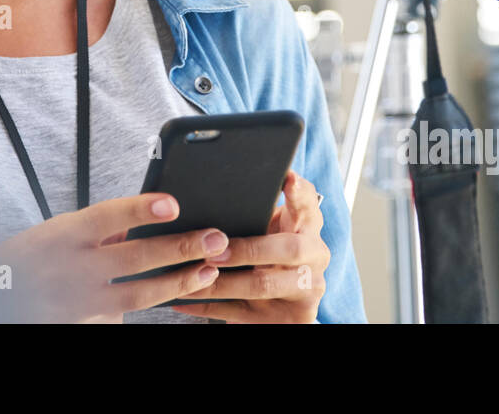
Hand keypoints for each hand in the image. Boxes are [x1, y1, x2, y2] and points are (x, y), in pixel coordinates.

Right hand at [0, 193, 230, 322]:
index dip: (141, 210)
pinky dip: (158, 302)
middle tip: (215, 238)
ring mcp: (82, 301)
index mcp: (66, 234)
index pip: (108, 217)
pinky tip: (185, 294)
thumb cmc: (34, 255)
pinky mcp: (89, 322)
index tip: (173, 203)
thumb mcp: (60, 229)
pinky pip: (127, 312)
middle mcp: (74, 268)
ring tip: (209, 269)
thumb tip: (144, 216)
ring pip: (140, 293)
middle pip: (135, 258)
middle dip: (180, 248)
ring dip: (180, 281)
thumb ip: (101, 225)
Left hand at [169, 170, 328, 322]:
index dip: (300, 193)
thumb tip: (212, 191)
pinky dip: (209, 307)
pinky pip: (243, 313)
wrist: (286, 304)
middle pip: (289, 249)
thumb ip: (257, 212)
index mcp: (309, 228)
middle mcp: (315, 257)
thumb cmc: (269, 252)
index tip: (288, 178)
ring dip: (223, 282)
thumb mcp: (271, 230)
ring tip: (190, 278)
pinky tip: (183, 300)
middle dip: (249, 249)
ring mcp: (305, 290)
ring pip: (263, 285)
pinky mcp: (291, 319)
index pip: (309, 205)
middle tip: (215, 250)